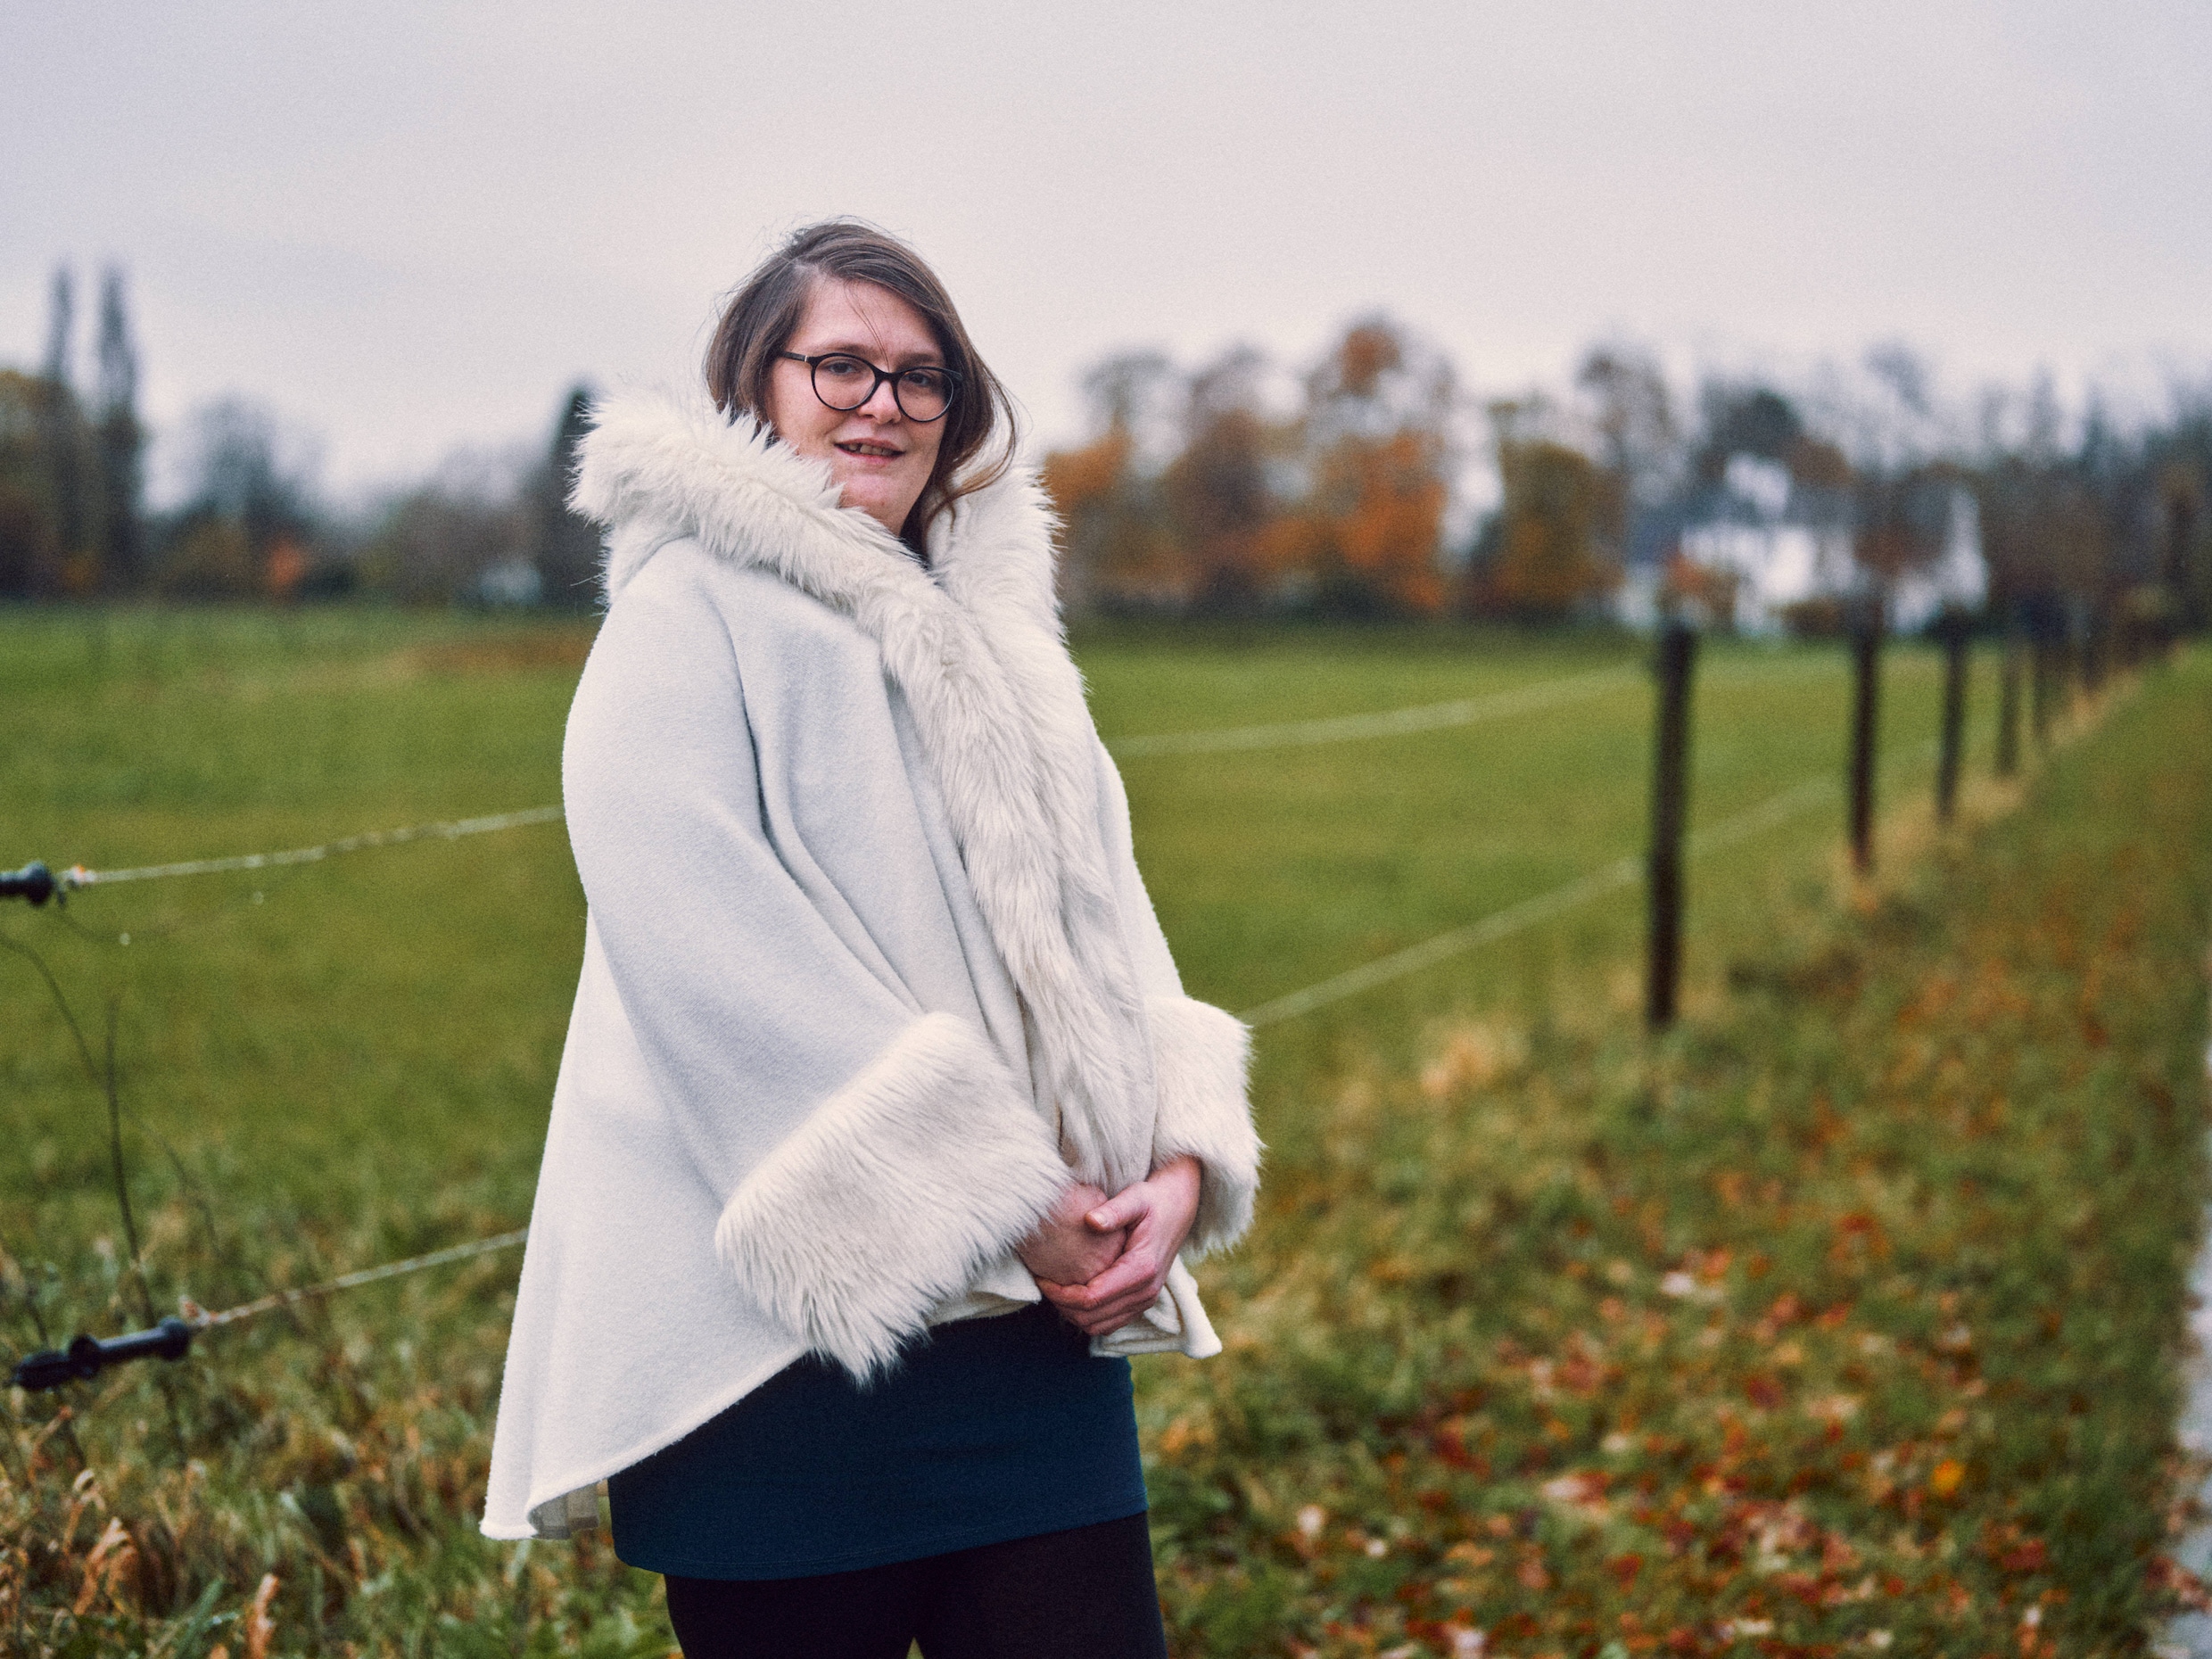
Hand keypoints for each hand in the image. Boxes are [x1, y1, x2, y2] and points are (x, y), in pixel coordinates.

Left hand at [1034, 1155, 1201, 1339]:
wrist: (1179, 1208)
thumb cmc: (1153, 1200)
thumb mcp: (1135, 1198)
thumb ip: (1114, 1210)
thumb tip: (1090, 1220)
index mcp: (1142, 1269)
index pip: (1091, 1298)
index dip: (1060, 1294)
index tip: (1041, 1277)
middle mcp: (1146, 1292)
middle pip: (1092, 1319)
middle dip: (1062, 1306)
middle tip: (1043, 1282)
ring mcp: (1146, 1300)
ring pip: (1099, 1327)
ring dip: (1073, 1314)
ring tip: (1055, 1289)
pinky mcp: (1142, 1302)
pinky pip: (1109, 1323)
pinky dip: (1087, 1315)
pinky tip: (1073, 1293)